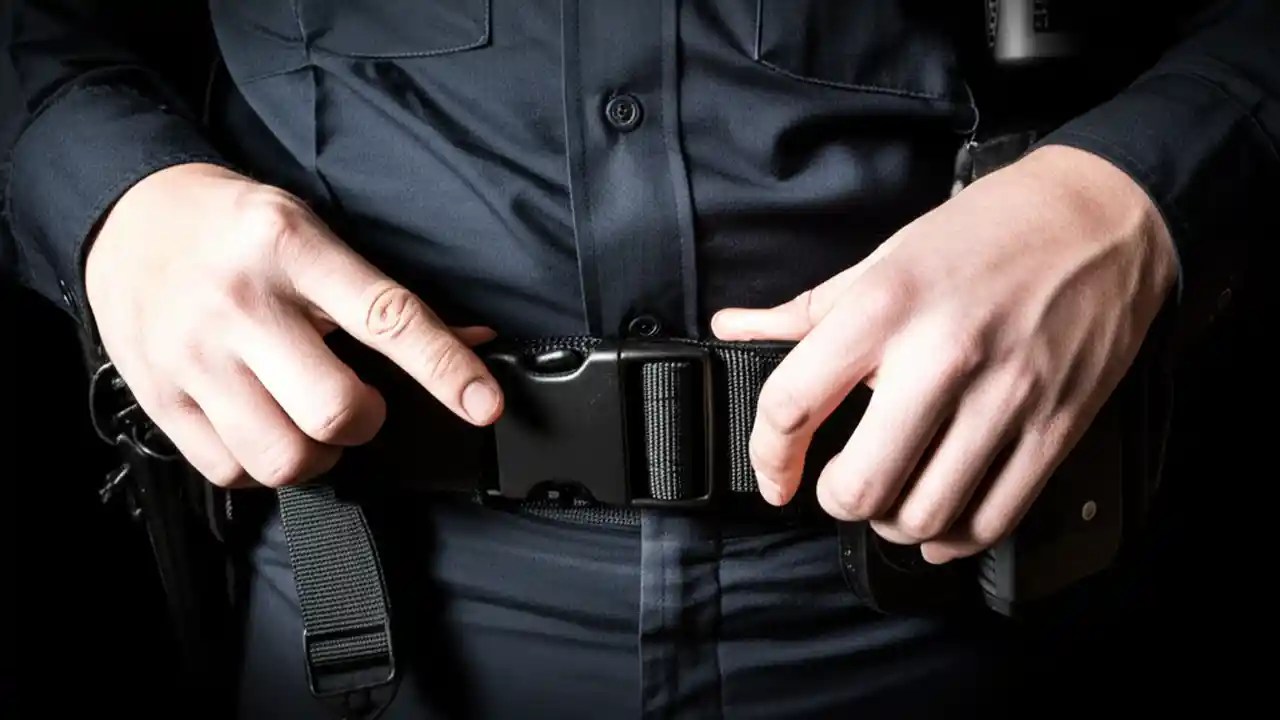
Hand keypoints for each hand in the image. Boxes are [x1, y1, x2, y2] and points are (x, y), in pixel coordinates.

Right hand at [86, 163, 502, 487]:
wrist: (131, 217)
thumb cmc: (234, 228)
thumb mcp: (313, 234)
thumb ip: (386, 297)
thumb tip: (472, 343)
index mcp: (293, 249)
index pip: (386, 318)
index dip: (443, 369)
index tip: (483, 403)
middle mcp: (242, 303)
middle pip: (334, 410)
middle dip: (366, 422)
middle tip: (358, 405)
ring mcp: (195, 355)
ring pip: (283, 457)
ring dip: (315, 456)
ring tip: (308, 423)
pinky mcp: (160, 396)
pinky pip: (230, 471)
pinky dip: (261, 467)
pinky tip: (262, 428)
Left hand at [712, 145, 1176, 562]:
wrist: (1102, 216)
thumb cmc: (985, 233)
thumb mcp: (884, 258)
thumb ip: (804, 310)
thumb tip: (734, 328)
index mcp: (885, 306)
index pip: (793, 404)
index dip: (767, 455)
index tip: (773, 473)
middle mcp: (942, 355)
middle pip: (860, 484)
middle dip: (835, 499)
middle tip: (839, 485)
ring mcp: (1005, 397)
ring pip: (925, 515)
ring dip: (895, 523)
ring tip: (893, 498)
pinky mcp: (1057, 427)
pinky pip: (994, 518)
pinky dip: (956, 537)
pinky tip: (943, 518)